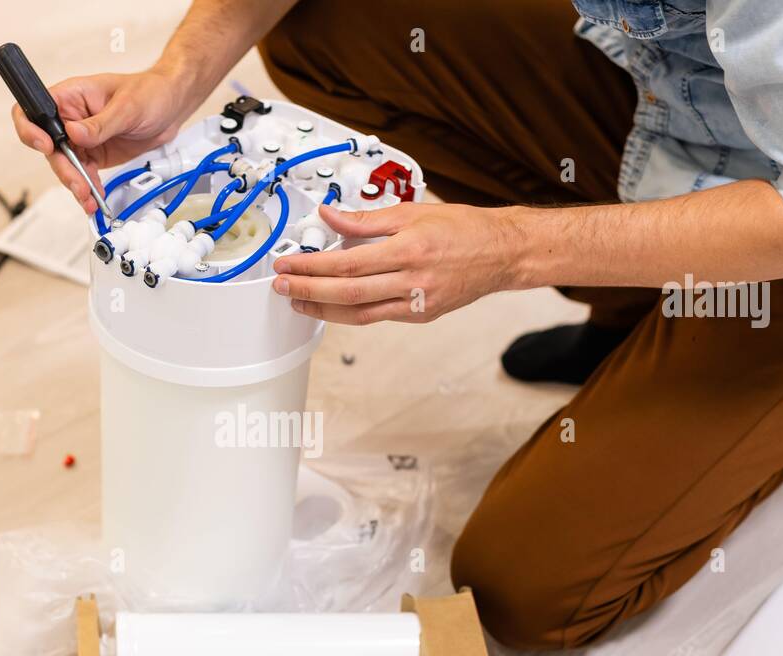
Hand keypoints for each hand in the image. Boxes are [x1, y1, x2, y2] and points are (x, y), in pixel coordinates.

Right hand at [10, 68, 195, 213]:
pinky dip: (88, 187)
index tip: (47, 146)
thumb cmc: (149, 92)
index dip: (32, 129)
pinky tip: (94, 197)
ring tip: (89, 199)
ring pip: (65, 165)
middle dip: (63, 169)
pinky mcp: (94, 154)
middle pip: (49, 147)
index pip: (34, 109)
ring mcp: (81, 138)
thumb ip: (100, 124)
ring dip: (75, 184)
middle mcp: (70, 117)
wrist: (171, 107)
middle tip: (79, 185)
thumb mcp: (127, 107)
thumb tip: (74, 133)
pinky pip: (83, 174)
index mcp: (71, 95)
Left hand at [271, 203, 520, 324]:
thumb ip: (364, 219)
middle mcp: (412, 280)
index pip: (347, 262)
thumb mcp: (411, 212)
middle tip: (282, 287)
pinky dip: (351, 313)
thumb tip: (328, 215)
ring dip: (324, 309)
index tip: (288, 263)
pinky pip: (378, 317)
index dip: (312, 266)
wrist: (500, 253)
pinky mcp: (421, 315)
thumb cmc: (461, 228)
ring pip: (360, 313)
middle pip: (348, 292)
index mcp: (408, 250)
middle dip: (309, 290)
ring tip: (299, 301)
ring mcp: (417, 302)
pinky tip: (333, 305)